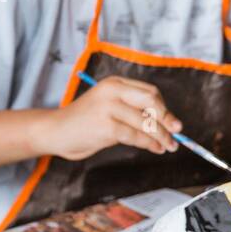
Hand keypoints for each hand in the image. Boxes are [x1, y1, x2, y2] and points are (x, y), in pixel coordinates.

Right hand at [38, 76, 182, 159]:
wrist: (54, 131)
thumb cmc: (81, 122)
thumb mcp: (106, 107)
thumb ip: (129, 109)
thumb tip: (163, 123)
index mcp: (114, 83)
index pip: (149, 92)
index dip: (165, 108)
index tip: (174, 122)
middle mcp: (112, 91)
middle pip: (152, 102)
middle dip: (167, 119)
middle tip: (176, 133)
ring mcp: (108, 107)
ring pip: (146, 121)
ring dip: (161, 136)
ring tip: (167, 146)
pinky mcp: (106, 126)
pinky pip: (136, 136)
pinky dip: (149, 144)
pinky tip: (154, 148)